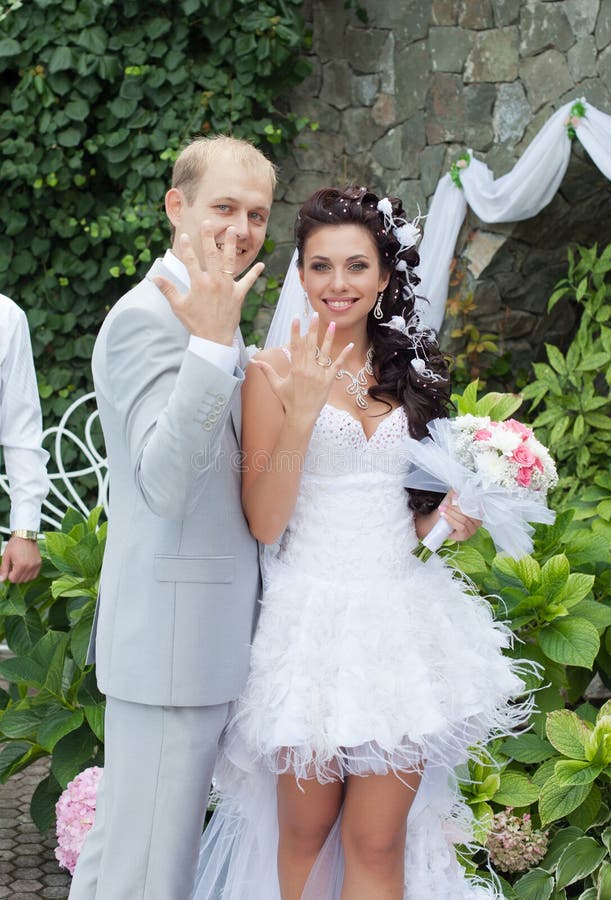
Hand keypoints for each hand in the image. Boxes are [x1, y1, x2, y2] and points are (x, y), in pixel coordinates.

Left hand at [0, 536, 41, 582]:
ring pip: (28, 579)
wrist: (25, 536)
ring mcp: (35, 565)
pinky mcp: (39, 563)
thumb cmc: (15, 544)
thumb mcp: (6, 556)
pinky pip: (34, 575)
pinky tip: (25, 569)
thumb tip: (1, 580)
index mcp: (20, 565)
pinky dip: (29, 575)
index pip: (13, 579)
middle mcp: (29, 566)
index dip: (9, 575)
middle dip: (15, 576)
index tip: (9, 569)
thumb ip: (3, 569)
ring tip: (20, 568)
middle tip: (14, 568)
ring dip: (22, 576)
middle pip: (20, 580)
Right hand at [154, 223, 263, 345]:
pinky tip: (262, 265)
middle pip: (211, 255)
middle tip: (209, 222)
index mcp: (198, 283)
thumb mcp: (179, 307)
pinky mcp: (238, 295)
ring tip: (233, 230)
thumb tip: (155, 278)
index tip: (183, 235)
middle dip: (209, 237)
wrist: (213, 340)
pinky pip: (248, 282)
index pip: (190, 260)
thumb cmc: (195, 323)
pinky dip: (254, 274)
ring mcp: (228, 287)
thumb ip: (168, 290)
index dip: (186, 247)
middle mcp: (214, 282)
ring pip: (229, 262)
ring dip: (231, 245)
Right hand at [251, 314, 353, 423]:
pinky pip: (337, 365)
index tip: (296, 317)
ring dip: (329, 337)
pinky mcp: (329, 380)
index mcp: (295, 368)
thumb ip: (267, 371)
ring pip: (324, 352)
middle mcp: (308, 369)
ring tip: (332, 324)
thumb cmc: (288, 400)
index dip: (295, 330)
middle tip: (315, 314)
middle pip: (310, 345)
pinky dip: (343, 355)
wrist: (301, 416)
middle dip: (312, 328)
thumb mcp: (276, 385)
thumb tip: (254, 361)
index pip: (295, 345)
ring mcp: (319, 374)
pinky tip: (350, 345)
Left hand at [438, 490, 480, 541]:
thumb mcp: (451, 499)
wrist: (438, 523)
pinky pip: (461, 527)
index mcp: (478, 510)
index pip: (477, 504)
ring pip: (464, 520)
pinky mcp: (466, 535)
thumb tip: (458, 487)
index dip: (466, 500)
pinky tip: (445, 516)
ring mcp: (473, 529)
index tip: (455, 497)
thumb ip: (456, 493)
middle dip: (455, 507)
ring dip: (452, 513)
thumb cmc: (448, 511)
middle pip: (469, 512)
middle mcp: (478, 521)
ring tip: (443, 510)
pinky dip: (452, 520)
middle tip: (445, 505)